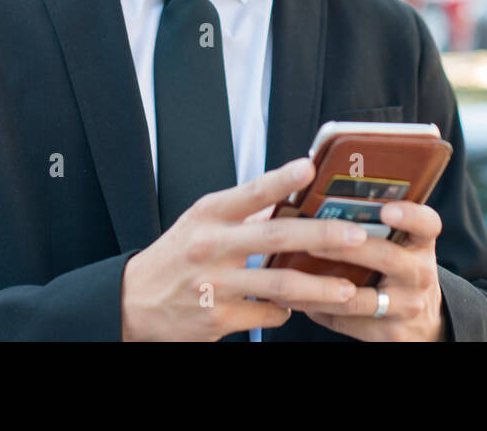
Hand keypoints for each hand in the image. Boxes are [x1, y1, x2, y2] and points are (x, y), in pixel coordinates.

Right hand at [120, 157, 369, 340]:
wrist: (130, 302)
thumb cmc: (174, 256)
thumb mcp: (200, 223)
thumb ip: (242, 211)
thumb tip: (286, 194)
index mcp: (209, 216)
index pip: (250, 192)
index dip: (280, 179)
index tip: (308, 167)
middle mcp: (211, 246)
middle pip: (274, 236)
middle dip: (320, 235)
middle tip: (355, 236)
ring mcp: (215, 285)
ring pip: (277, 284)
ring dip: (317, 287)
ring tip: (347, 288)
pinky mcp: (217, 318)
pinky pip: (265, 315)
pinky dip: (285, 311)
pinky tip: (296, 308)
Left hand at [265, 201, 446, 340]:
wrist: (424, 322)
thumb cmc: (398, 269)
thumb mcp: (401, 244)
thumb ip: (374, 223)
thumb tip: (316, 189)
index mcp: (421, 243)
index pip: (427, 224)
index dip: (410, 215)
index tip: (387, 210)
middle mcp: (419, 273)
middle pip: (386, 257)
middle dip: (345, 249)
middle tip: (312, 239)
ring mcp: (406, 307)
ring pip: (359, 298)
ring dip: (321, 286)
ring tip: (290, 274)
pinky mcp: (389, 334)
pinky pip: (347, 321)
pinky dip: (318, 309)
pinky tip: (295, 299)